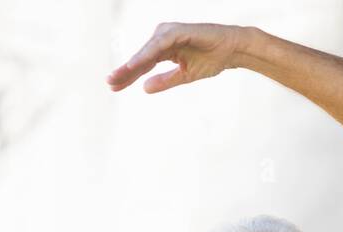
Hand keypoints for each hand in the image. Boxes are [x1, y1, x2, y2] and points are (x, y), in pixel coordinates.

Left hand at [106, 22, 253, 93]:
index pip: (142, 64)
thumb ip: (165, 81)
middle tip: (109, 83)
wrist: (232, 50)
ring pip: (146, 51)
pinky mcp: (177, 31)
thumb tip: (144, 89)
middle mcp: (162, 38)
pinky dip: (146, 55)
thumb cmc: (212, 59)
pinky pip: (158, 45)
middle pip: (140, 57)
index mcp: (164, 49)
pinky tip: (135, 65)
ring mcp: (169, 33)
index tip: (113, 87)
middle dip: (125, 71)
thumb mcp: (185, 76)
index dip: (128, 76)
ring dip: (133, 64)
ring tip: (120, 76)